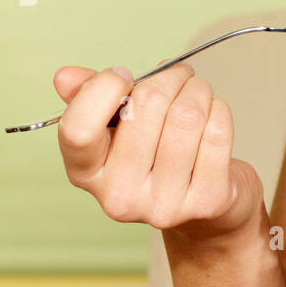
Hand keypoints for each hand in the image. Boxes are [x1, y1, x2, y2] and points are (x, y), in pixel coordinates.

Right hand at [54, 63, 263, 239]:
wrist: (206, 212)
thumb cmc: (157, 156)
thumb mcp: (117, 128)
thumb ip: (91, 98)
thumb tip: (66, 77)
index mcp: (87, 174)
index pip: (79, 128)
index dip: (105, 87)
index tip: (125, 77)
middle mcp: (120, 196)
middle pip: (147, 106)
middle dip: (169, 77)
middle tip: (179, 75)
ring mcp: (164, 204)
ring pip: (187, 115)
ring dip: (198, 91)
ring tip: (198, 93)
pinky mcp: (207, 201)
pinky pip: (217, 132)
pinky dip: (220, 111)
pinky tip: (213, 117)